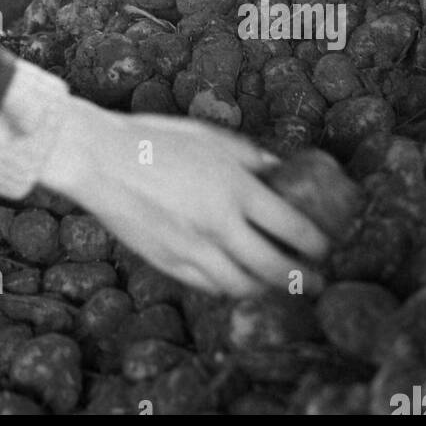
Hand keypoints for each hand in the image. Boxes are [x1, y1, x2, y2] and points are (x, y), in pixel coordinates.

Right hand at [43, 102, 329, 295]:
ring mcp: (193, 249)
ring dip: (268, 289)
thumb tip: (280, 171)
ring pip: (244, 285)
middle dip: (304, 279)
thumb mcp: (208, 136)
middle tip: (317, 281)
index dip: (317, 243)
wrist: (99, 159)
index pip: (292, 227)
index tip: (326, 247)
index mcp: (235, 188)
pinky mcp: (169, 263)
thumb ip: (250, 157)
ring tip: (280, 287)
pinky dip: (232, 287)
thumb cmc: (154, 139)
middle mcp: (220, 224)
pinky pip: (211, 286)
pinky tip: (239, 281)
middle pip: (275, 267)